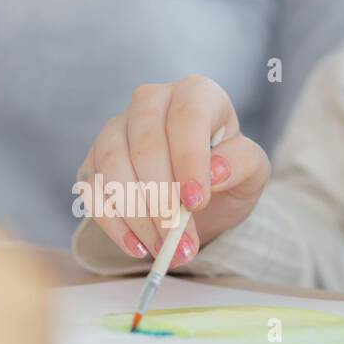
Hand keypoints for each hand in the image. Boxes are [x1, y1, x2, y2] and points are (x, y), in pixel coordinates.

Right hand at [76, 75, 269, 264]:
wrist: (196, 195)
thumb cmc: (225, 175)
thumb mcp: (251, 171)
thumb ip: (242, 164)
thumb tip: (215, 172)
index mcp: (195, 94)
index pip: (187, 117)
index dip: (189, 159)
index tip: (196, 202)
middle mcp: (151, 101)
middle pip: (145, 145)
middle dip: (162, 200)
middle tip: (179, 241)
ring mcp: (117, 128)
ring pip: (113, 166)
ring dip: (137, 215)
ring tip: (163, 250)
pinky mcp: (94, 159)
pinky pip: (92, 189)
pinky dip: (113, 223)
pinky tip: (137, 246)